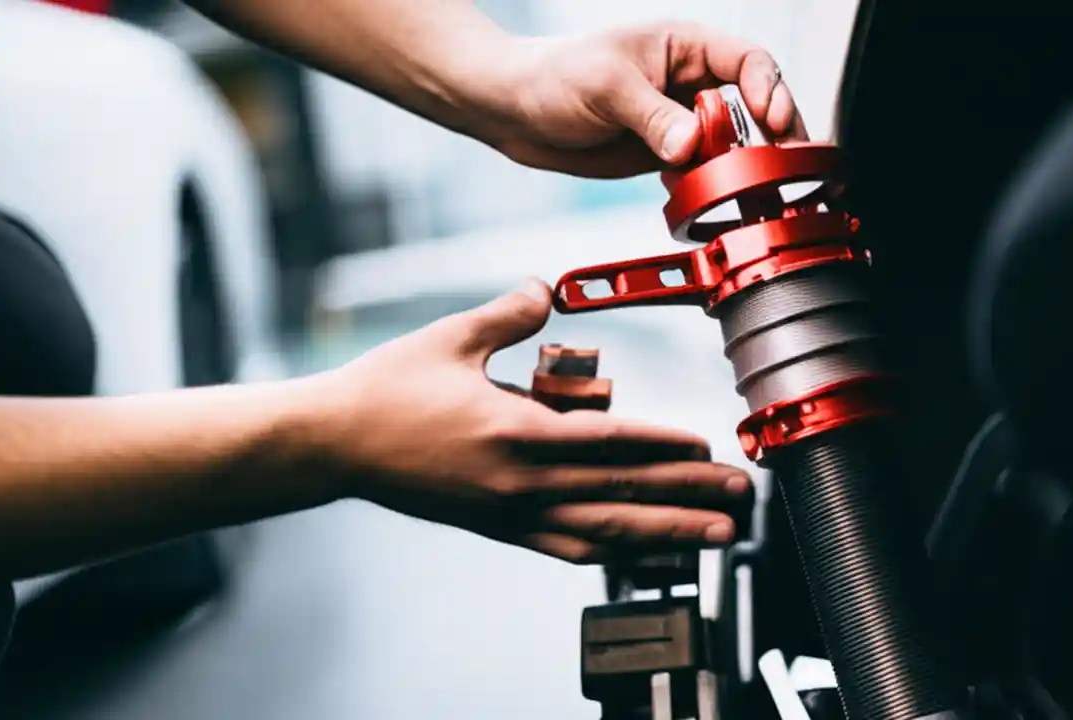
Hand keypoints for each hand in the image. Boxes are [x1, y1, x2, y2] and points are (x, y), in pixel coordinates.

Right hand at [309, 279, 751, 562]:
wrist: (336, 444)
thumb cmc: (388, 390)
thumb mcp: (452, 336)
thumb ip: (509, 313)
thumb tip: (547, 288)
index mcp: (514, 430)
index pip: (609, 442)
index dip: (664, 447)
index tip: (707, 449)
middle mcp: (520, 480)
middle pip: (620, 492)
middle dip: (686, 497)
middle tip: (737, 501)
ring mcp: (509, 512)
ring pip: (602, 530)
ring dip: (664, 533)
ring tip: (711, 535)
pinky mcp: (497, 527)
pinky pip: (562, 547)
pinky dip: (608, 549)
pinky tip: (638, 550)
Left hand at [479, 23, 808, 177]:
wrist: (515, 110)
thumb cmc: (554, 76)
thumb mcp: (607, 87)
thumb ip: (654, 117)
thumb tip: (692, 145)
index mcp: (685, 48)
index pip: (747, 62)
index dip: (768, 89)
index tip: (771, 119)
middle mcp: (691, 85)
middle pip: (754, 107)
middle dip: (775, 135)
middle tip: (788, 164)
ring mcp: (681, 123)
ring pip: (732, 146)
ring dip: (744, 169)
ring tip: (754, 191)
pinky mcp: (666, 157)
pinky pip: (702, 175)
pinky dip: (711, 190)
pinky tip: (709, 202)